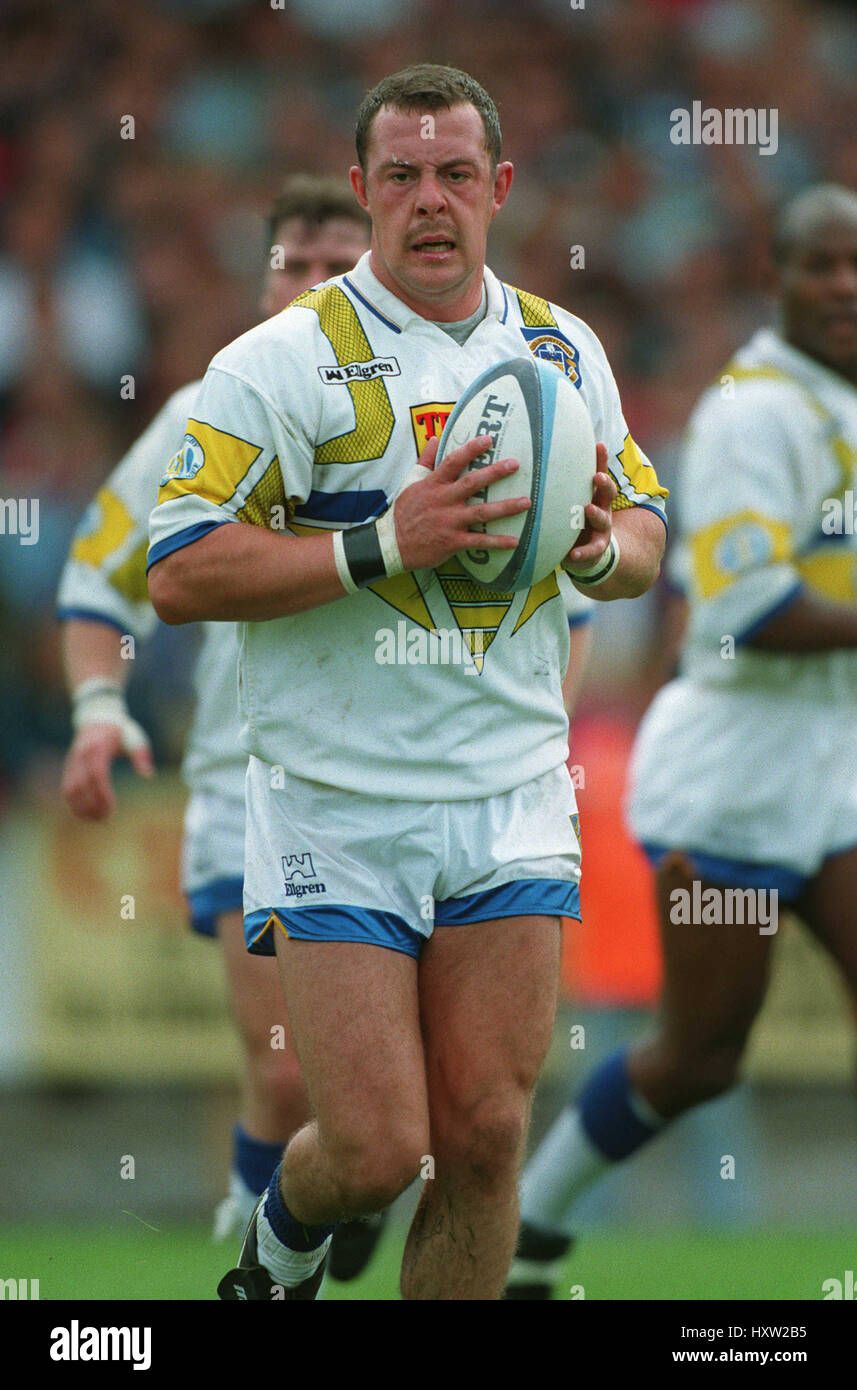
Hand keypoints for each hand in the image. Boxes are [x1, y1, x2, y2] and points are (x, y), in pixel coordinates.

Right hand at [62, 718, 152, 820]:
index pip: (97, 775)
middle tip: (105, 819)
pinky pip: (66, 788)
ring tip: (96, 819)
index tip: (112, 809)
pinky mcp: (69, 767)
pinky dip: (73, 803)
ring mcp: (73, 762)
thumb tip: (148, 776)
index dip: (102, 794)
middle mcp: (82, 755)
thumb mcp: (135, 739)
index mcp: (98, 748)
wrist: (98, 717)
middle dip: (92, 805)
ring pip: (70, 790)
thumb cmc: (121, 730)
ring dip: (81, 807)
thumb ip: (141, 756)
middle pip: (82, 786)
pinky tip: (85, 813)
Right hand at [392, 434, 530, 572]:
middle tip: (515, 464)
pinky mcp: (452, 542)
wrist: (392, 544)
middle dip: (495, 473)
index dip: (471, 449)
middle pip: (472, 483)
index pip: (453, 461)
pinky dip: (497, 542)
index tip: (489, 439)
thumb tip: (434, 438)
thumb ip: (425, 460)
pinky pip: (478, 541)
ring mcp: (449, 522)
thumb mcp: (411, 482)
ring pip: (481, 512)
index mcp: (434, 484)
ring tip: (526, 502)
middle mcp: (444, 500)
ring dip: (505, 507)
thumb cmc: (404, 512)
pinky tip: (514, 541)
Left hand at [564, 443, 616, 568]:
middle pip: (607, 493)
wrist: (586, 552)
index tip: (598, 445)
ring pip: (603, 520)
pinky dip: (583, 553)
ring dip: (596, 514)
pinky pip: (591, 551)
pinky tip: (573, 555)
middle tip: (597, 477)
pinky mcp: (596, 549)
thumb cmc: (574, 520)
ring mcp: (602, 529)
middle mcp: (602, 509)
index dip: (601, 460)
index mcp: (595, 495)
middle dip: (604, 484)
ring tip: (588, 509)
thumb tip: (539, 457)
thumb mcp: (569, 502)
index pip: (599, 474)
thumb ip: (559, 486)